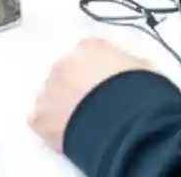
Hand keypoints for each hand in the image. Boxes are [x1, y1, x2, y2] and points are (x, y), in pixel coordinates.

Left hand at [30, 37, 153, 151]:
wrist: (126, 122)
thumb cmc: (138, 93)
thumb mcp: (141, 67)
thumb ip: (124, 64)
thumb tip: (124, 72)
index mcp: (89, 47)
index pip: (85, 55)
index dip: (94, 72)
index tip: (100, 84)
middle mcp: (64, 63)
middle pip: (64, 74)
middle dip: (74, 88)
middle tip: (91, 106)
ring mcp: (48, 89)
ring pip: (50, 96)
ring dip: (61, 106)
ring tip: (81, 123)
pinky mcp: (39, 116)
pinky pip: (39, 119)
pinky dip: (50, 126)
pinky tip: (68, 132)